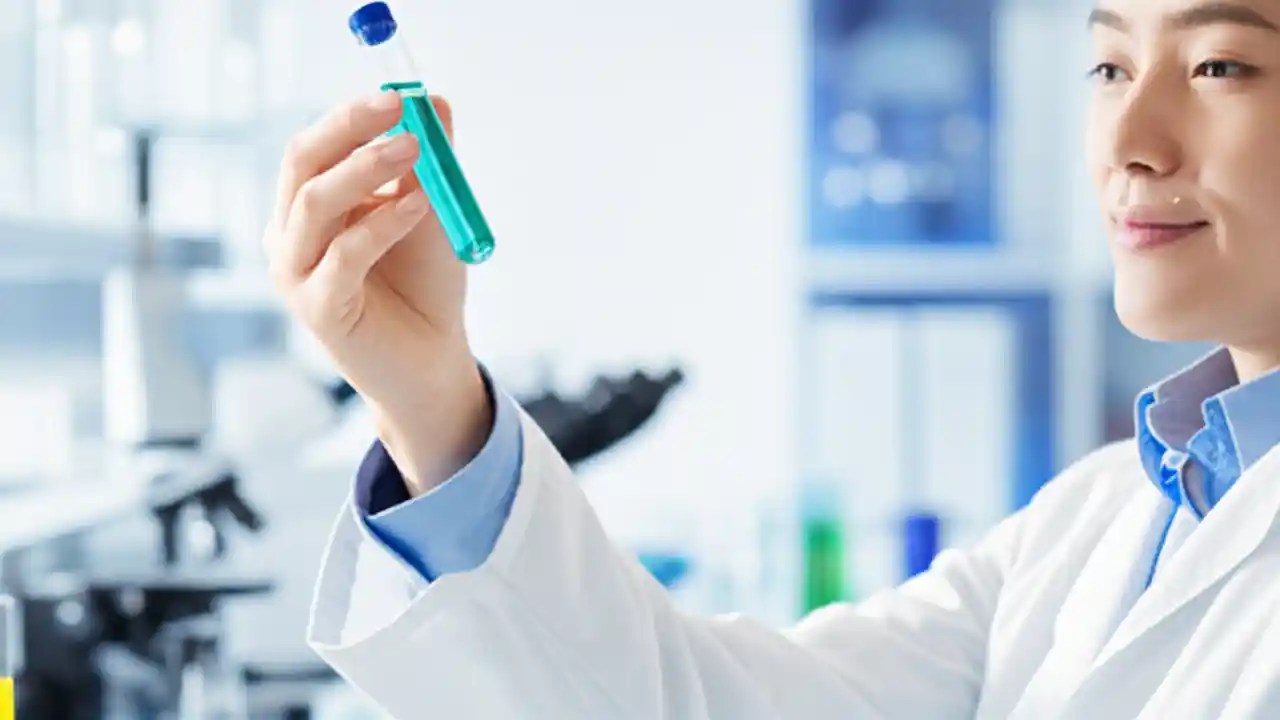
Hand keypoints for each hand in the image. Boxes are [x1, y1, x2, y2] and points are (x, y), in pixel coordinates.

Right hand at [264, 90, 491, 494]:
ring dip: (365, 169)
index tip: (396, 95)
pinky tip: (418, 207)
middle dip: (347, 127)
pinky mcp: (319, 309)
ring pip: (314, 203)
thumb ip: (428, 164)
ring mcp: (296, 274)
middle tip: (396, 108)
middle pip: (301, 164)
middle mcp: (290, 235)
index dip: (350, 116)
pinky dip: (382, 223)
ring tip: (413, 149)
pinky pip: (344, 254)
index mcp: (309, 208)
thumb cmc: (425, 287)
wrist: (433, 362)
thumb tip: (434, 99)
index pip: (314, 147)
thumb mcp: (431, 213)